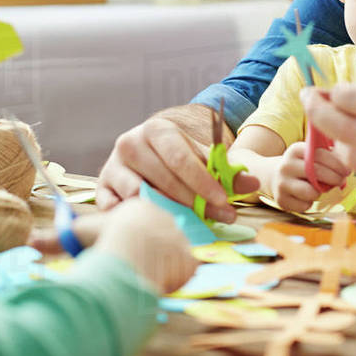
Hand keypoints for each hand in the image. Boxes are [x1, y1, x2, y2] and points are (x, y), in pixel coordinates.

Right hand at [28, 199, 197, 293]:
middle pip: (155, 244)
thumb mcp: (76, 235)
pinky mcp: (190, 262)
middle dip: (142, 258)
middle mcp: (167, 220)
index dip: (124, 246)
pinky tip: (156, 283)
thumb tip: (28, 241)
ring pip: (169, 260)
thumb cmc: (104, 240)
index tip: (116, 255)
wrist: (131, 252)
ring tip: (139, 277)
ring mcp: (181, 240)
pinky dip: (170, 282)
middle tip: (127, 269)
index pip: (137, 230)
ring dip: (156, 270)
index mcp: (142, 210)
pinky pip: (182, 275)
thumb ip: (55, 239)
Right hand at [97, 111, 258, 222]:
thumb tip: (253, 182)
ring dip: (167, 212)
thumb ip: (227, 171)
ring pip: (139, 195)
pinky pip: (115, 208)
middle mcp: (129, 144)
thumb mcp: (201, 159)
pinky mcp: (101, 189)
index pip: (180, 158)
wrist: (145, 155)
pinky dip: (135, 218)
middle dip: (194, 202)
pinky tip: (155, 225)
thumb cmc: (178, 160)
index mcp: (156, 130)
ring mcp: (112, 167)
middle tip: (219, 218)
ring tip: (190, 224)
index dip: (202, 181)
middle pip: (163, 179)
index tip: (223, 201)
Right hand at [271, 142, 350, 212]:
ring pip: (311, 192)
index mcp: (295, 150)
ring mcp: (282, 183)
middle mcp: (286, 165)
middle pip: (317, 172)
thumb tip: (349, 162)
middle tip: (341, 181)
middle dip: (335, 178)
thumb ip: (328, 156)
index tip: (347, 170)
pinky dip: (310, 202)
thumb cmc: (303, 165)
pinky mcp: (281, 200)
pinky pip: (305, 206)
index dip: (338, 164)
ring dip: (320, 192)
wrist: (275, 176)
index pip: (320, 154)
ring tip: (319, 188)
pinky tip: (307, 196)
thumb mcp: (311, 155)